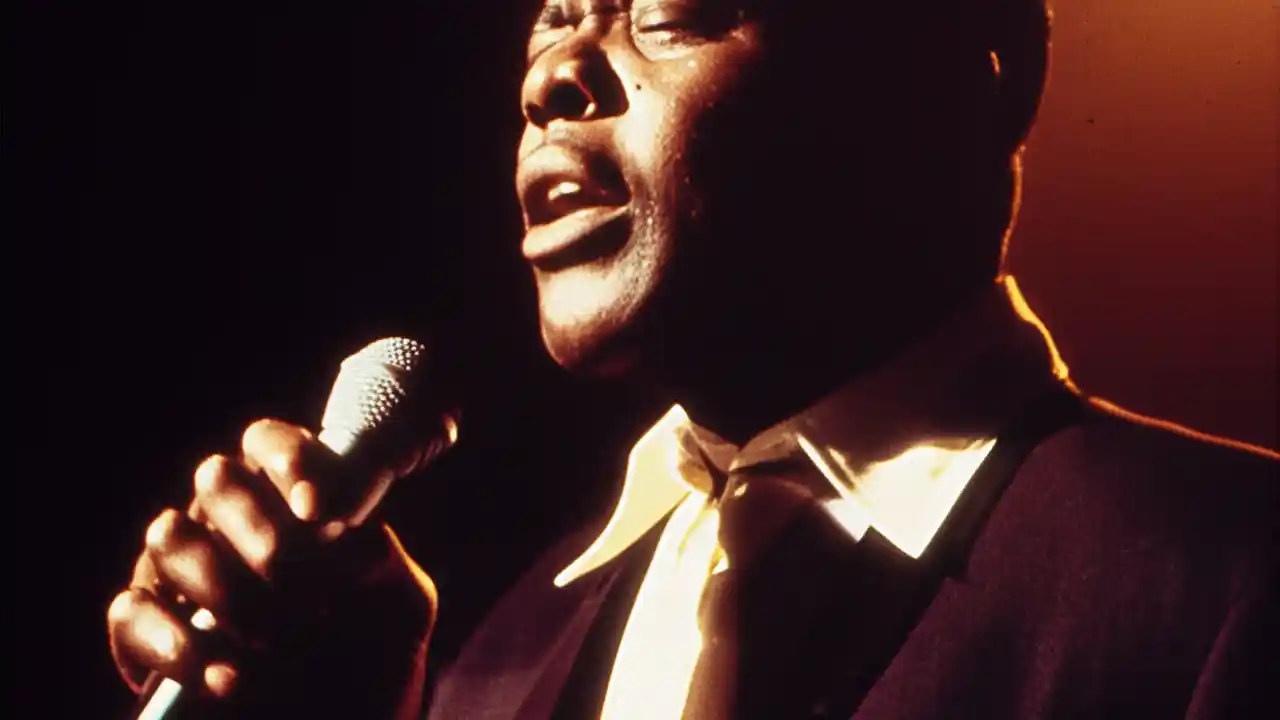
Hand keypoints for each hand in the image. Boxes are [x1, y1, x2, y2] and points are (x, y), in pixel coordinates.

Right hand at [107, 419, 436, 718]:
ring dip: (224, 587)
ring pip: (169, 535)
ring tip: (275, 641)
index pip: (270, 444)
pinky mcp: (147, 632)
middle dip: (264, 532)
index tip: (320, 512)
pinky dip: (177, 644)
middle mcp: (230, 523)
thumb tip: (346, 534)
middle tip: (312, 598)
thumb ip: (379, 559)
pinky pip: (131, 612)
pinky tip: (229, 677)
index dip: (289, 461)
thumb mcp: (400, 608)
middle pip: (216, 477)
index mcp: (292, 501)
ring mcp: (183, 574)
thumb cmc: (372, 661)